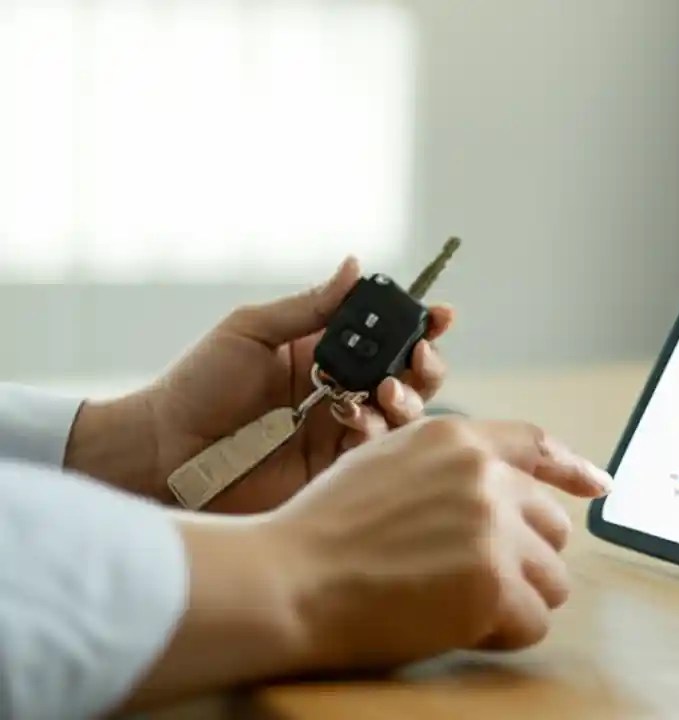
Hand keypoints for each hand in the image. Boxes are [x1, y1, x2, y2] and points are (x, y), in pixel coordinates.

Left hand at [68, 257, 453, 511]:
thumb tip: (356, 266)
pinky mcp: (334, 467)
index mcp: (325, 349)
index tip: (441, 314)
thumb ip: (309, 305)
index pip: (386, 333)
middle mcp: (342, 387)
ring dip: (406, 398)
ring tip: (382, 393)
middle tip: (419, 357)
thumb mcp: (252, 330)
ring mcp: (340, 428)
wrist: (165, 449)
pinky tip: (353, 421)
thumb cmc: (198, 383)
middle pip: (410, 374)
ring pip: (403, 413)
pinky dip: (376, 431)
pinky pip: (376, 449)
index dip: (420, 323)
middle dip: (427, 364)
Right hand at [262, 416, 611, 666]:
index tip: (600, 486)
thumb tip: (501, 485)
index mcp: (458, 438)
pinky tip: (457, 626)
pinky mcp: (493, 585)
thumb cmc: (323, 530)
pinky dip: (503, 634)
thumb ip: (448, 466)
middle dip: (523, 558)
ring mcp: (493, 530)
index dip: (573, 469)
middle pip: (552, 526)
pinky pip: (534, 622)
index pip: (536, 445)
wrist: (288, 580)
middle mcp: (485, 477)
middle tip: (471, 580)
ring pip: (553, 578)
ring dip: (516, 599)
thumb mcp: (385, 462)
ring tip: (457, 603)